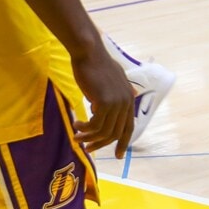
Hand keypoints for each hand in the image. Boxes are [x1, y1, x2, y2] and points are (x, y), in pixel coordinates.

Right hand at [69, 37, 135, 157]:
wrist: (89, 53)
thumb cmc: (98, 64)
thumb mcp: (115, 77)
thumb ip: (123, 88)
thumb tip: (133, 93)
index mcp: (129, 98)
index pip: (128, 127)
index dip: (122, 143)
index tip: (117, 156)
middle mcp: (126, 102)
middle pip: (115, 133)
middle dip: (101, 144)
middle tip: (88, 149)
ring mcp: (116, 103)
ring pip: (103, 131)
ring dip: (89, 137)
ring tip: (77, 137)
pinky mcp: (104, 102)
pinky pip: (94, 125)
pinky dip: (84, 128)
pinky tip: (75, 125)